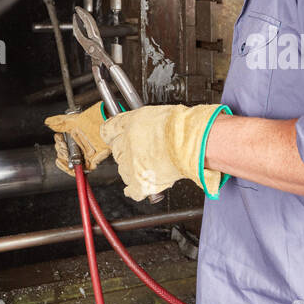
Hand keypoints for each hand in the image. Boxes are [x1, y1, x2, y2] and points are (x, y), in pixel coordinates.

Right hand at [44, 101, 109, 174]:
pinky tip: (62, 161)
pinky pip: (76, 170)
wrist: (108, 126)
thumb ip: (61, 122)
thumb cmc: (97, 120)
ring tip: (64, 150)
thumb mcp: (75, 120)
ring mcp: (85, 155)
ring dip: (62, 156)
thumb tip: (49, 122)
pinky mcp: (90, 163)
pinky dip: (67, 167)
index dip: (59, 142)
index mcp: (78, 137)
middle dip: (60, 149)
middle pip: (64, 153)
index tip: (58, 138)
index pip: (63, 144)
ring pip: (68, 161)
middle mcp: (82, 147)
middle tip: (62, 144)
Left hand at [99, 103, 231, 200]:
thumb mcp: (158, 112)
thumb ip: (143, 120)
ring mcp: (132, 165)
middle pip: (117, 151)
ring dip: (133, 168)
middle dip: (127, 151)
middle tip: (142, 150)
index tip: (116, 135)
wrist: (194, 141)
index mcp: (129, 124)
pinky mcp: (142, 182)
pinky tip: (135, 187)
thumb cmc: (183, 126)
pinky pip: (132, 190)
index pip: (108, 130)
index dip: (114, 133)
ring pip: (123, 169)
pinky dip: (134, 190)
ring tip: (149, 164)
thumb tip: (139, 123)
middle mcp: (126, 144)